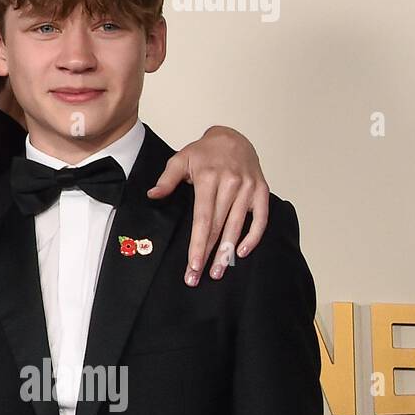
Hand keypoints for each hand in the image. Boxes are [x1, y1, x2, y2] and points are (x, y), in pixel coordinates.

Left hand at [146, 125, 268, 284]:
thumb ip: (167, 179)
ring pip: (238, 226)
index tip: (192, 264)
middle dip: (209, 254)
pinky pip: (260, 218)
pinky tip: (241, 252)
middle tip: (199, 276)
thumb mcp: (180, 159)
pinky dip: (253, 236)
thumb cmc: (203, 152)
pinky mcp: (261, 191)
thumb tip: (153, 195)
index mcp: (208, 178)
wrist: (233, 137)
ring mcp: (248, 188)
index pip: (202, 218)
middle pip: (219, 226)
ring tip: (218, 271)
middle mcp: (231, 184)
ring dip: (228, 252)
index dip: (198, 244)